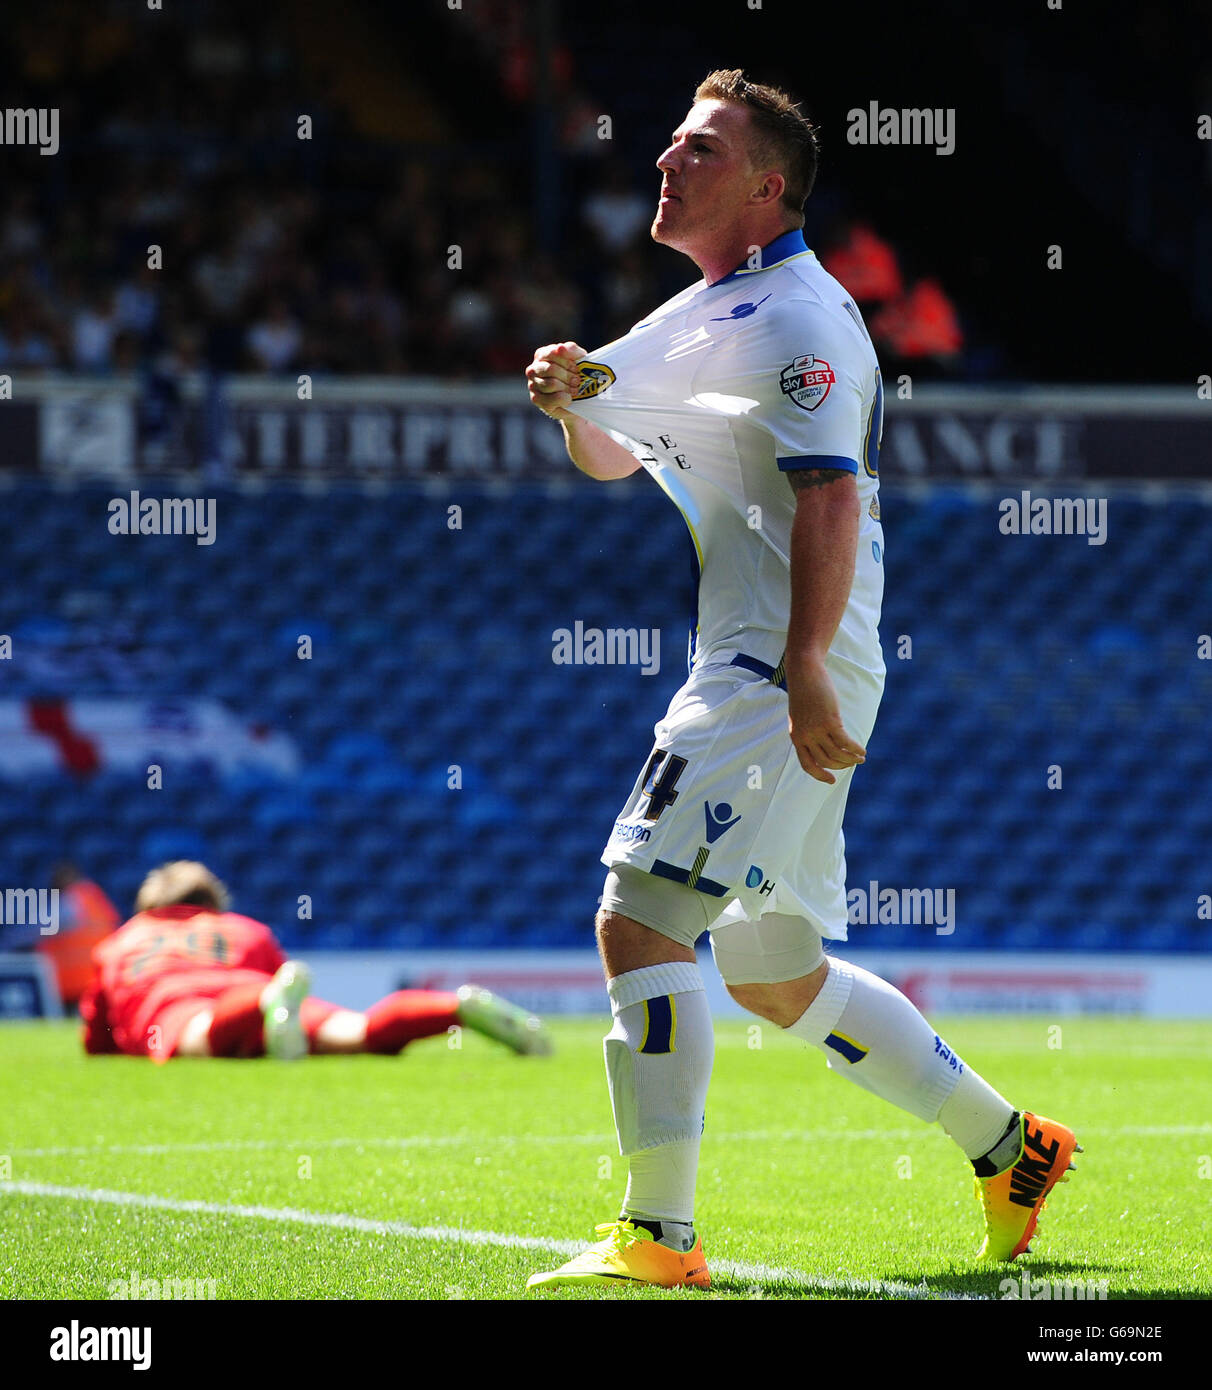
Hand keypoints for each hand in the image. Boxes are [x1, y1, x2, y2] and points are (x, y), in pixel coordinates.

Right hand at [525, 341, 585, 421]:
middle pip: (551, 369)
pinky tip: (569, 399)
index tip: (576, 369)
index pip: (552, 353)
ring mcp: (532, 384)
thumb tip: (560, 347)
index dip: (567, 362)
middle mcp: (533, 369)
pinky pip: (552, 399)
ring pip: (551, 384)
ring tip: (575, 390)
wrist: (575, 398)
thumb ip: (571, 350)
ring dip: (567, 388)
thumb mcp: (577, 359)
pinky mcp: (536, 399)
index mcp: (542, 354)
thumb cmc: (574, 374)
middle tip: (577, 381)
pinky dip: (564, 399)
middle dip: (568, 376)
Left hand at [786, 655, 866, 783]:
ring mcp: (817, 730)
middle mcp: (805, 736)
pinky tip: (862, 750)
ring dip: (851, 759)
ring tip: (861, 758)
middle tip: (853, 763)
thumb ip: (808, 730)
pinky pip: (846, 743)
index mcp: (796, 737)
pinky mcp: (830, 721)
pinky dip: (855, 749)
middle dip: (841, 766)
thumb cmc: (804, 692)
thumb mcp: (801, 715)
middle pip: (826, 761)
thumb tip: (823, 744)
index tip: (832, 780)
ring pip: (837, 754)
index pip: (807, 765)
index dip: (820, 775)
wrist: (805, 672)